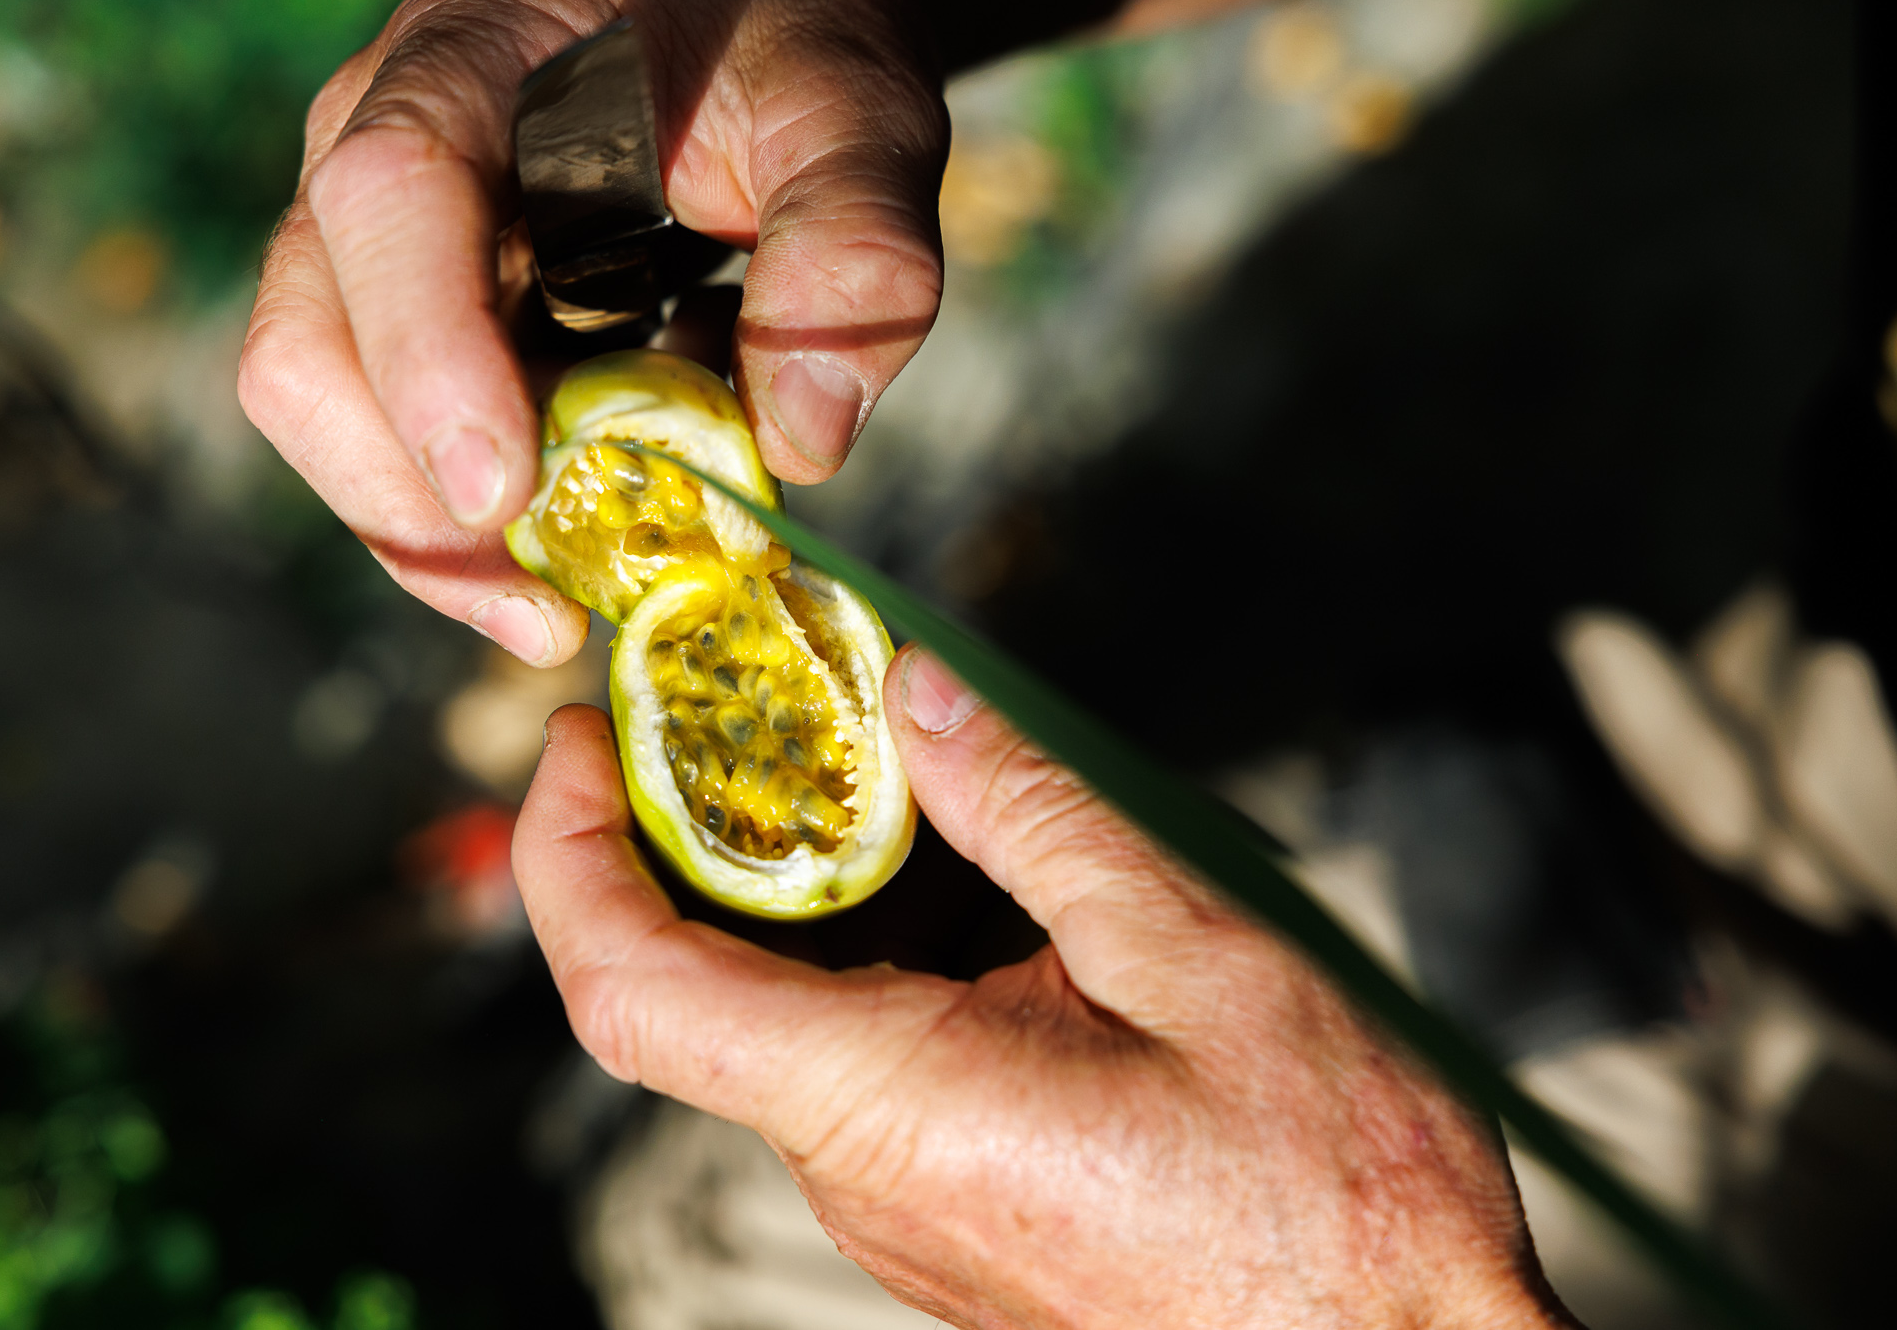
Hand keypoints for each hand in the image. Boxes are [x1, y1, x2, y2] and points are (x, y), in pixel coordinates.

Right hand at [237, 0, 948, 664]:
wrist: (743, 10)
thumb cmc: (784, 33)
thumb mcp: (853, 105)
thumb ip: (854, 238)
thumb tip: (802, 442)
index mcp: (472, 62)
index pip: (391, 195)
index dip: (425, 353)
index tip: (504, 492)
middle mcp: (382, 146)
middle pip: (308, 339)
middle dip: (405, 502)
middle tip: (540, 616)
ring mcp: (385, 240)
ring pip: (332, 408)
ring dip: (432, 534)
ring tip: (560, 611)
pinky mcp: (418, 311)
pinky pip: (401, 430)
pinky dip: (474, 515)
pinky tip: (580, 547)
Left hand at [512, 648, 1572, 1328]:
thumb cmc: (1330, 1193)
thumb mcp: (1195, 953)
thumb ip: (1036, 812)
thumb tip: (919, 696)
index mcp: (889, 1101)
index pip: (631, 988)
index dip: (566, 853)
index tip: (579, 741)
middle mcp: (858, 1166)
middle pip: (691, 985)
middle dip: (684, 830)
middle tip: (736, 700)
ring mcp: (894, 1197)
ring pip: (776, 1015)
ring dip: (788, 882)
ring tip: (861, 760)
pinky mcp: (942, 1200)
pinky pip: (850, 1056)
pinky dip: (856, 946)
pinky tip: (939, 869)